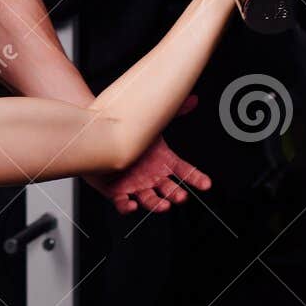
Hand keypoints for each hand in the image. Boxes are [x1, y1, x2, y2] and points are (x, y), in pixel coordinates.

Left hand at [84, 98, 211, 214]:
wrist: (100, 136)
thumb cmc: (128, 132)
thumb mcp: (152, 122)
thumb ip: (173, 111)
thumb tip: (192, 99)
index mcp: (164, 162)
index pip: (185, 172)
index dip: (196, 179)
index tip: (205, 184)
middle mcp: (153, 177)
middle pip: (170, 190)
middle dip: (176, 195)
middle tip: (180, 195)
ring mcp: (136, 186)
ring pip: (150, 200)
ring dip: (157, 205)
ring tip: (164, 205)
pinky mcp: (117, 192)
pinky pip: (122, 203)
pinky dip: (126, 207)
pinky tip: (131, 204)